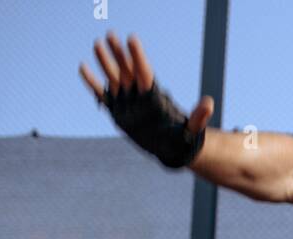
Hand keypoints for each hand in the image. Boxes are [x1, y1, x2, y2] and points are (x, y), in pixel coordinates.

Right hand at [79, 31, 213, 134]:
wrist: (171, 149)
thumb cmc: (182, 138)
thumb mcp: (191, 128)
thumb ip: (198, 116)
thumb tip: (209, 104)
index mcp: (154, 96)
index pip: (144, 72)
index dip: (138, 56)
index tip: (132, 39)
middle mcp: (139, 95)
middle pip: (127, 70)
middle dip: (119, 53)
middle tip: (111, 34)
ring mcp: (127, 101)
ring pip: (114, 77)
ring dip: (105, 62)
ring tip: (97, 43)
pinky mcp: (117, 110)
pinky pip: (101, 94)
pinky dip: (92, 82)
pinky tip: (83, 67)